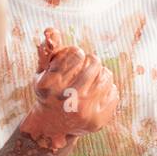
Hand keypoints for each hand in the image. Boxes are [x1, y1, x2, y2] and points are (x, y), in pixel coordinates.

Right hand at [20, 29, 118, 151]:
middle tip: (84, 69)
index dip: (76, 53)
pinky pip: (113, 91)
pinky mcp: (98, 120)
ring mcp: (84, 111)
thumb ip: (47, 50)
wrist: (53, 126)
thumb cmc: (49, 93)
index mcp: (51, 84)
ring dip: (100, 74)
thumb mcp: (42, 72)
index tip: (72, 60)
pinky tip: (96, 95)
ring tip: (91, 80)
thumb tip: (50, 29)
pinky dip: (107, 89)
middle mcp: (67, 99)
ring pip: (106, 75)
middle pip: (93, 62)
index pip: (75, 53)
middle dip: (90, 61)